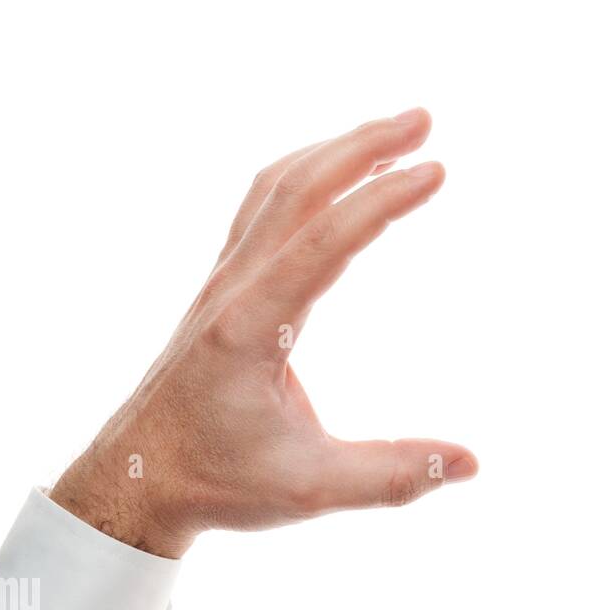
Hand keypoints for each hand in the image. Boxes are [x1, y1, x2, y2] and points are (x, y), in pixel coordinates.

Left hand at [50, 108, 477, 557]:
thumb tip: (471, 462)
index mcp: (251, 328)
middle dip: (361, 145)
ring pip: (276, 188)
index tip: (436, 170)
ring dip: (335, 149)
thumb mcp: (310, 489)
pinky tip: (339, 170)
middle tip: (425, 120)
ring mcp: (224, 279)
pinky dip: (308, 171)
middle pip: (297, 189)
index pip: (323, 242)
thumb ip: (393, 476)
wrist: (139, 475)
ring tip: (396, 131)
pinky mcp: (227, 283)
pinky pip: (265, 205)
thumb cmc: (219, 481)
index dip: (382, 201)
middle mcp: (233, 289)